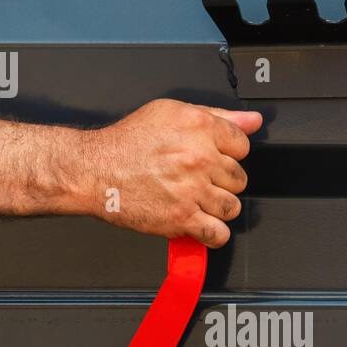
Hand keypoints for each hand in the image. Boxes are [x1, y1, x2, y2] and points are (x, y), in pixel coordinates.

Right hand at [85, 99, 261, 246]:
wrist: (93, 169)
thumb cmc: (126, 142)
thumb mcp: (170, 113)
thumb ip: (217, 116)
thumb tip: (253, 121)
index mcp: (199, 127)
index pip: (242, 146)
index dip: (227, 154)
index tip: (212, 158)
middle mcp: (199, 158)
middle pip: (240, 178)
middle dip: (221, 180)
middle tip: (199, 179)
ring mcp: (192, 190)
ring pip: (232, 206)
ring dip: (217, 207)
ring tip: (197, 201)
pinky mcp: (181, 218)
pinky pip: (217, 233)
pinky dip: (212, 233)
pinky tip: (200, 224)